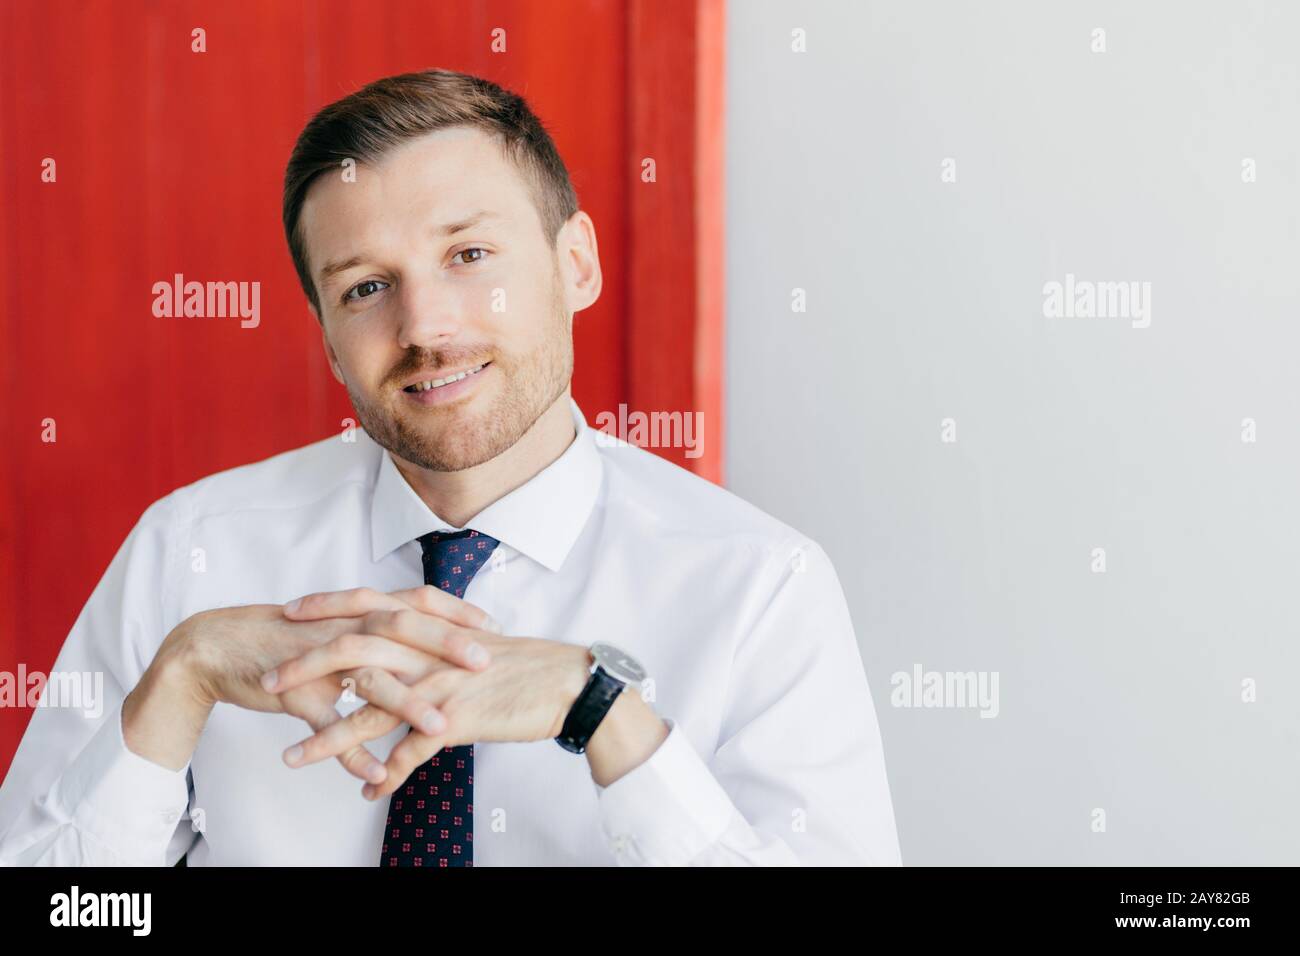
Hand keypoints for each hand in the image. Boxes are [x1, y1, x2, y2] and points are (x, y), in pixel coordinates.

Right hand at [170, 593, 493, 782]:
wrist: (220, 646)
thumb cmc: (288, 637)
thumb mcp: (339, 626)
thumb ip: (381, 630)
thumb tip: (424, 638)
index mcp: (359, 611)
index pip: (416, 602)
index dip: (455, 613)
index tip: (494, 628)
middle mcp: (345, 628)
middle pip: (402, 628)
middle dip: (446, 645)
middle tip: (485, 664)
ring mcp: (319, 660)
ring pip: (369, 679)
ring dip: (406, 705)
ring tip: (441, 728)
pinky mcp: (294, 692)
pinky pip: (325, 724)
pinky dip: (349, 750)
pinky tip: (373, 775)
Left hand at [269, 601, 590, 798]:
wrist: (565, 683)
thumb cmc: (523, 663)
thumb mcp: (472, 640)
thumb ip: (436, 638)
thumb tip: (412, 636)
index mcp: (430, 626)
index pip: (367, 607)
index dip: (326, 609)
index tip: (290, 613)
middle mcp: (427, 650)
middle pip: (352, 653)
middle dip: (304, 668)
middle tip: (268, 682)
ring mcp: (438, 685)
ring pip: (368, 712)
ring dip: (327, 738)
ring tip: (290, 757)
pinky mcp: (454, 721)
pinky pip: (408, 755)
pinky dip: (386, 776)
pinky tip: (368, 792)